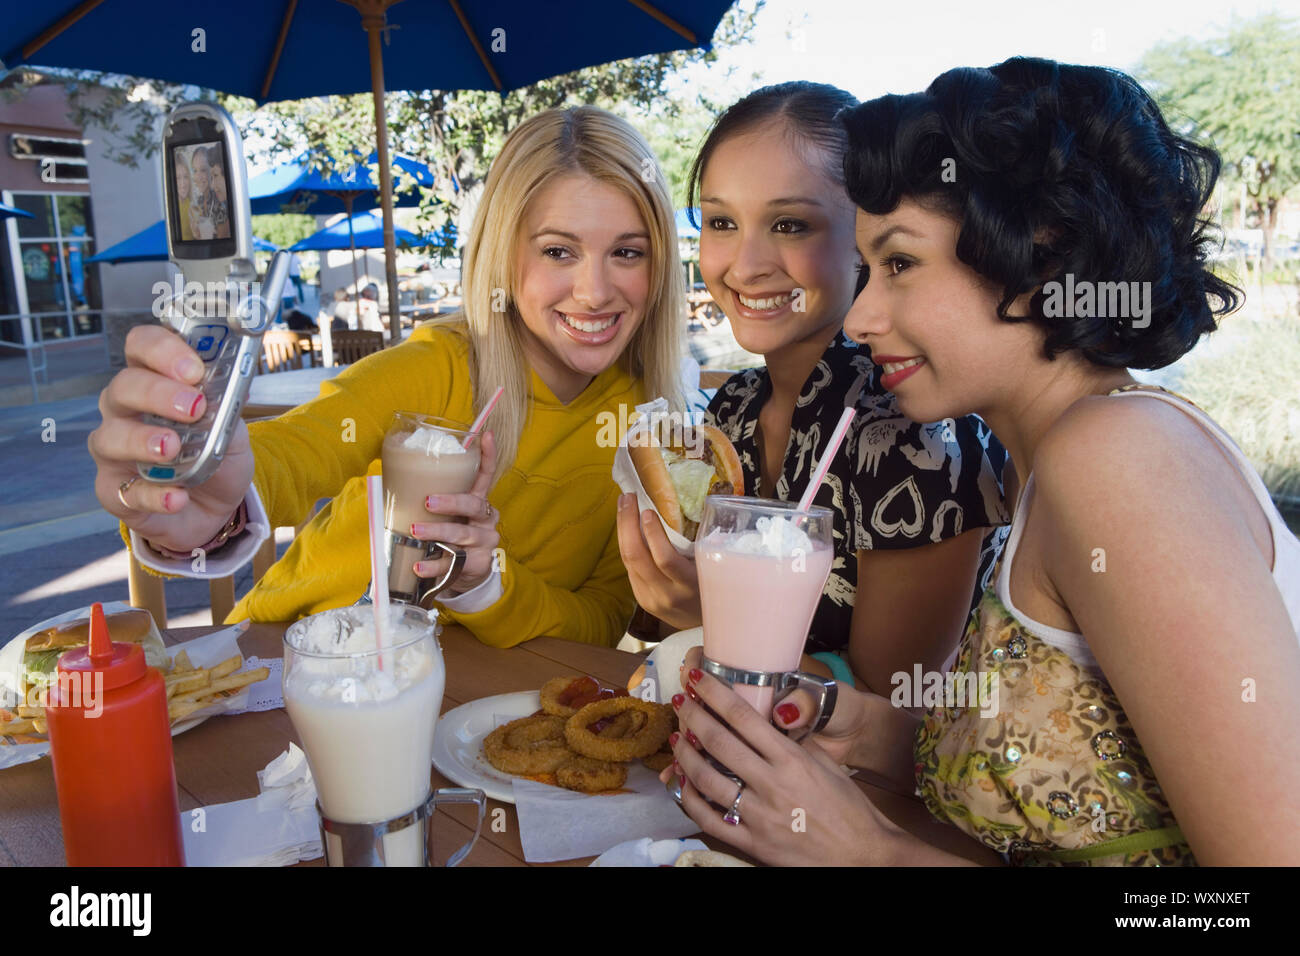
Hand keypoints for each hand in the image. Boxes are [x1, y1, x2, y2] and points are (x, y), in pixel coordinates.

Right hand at [89, 324, 253, 552]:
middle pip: (124, 386)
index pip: (141, 346)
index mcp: (153, 381)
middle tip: (193, 407)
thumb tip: (236, 385)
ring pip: (110, 437)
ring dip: (142, 440)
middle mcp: (125, 410)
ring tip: (172, 447)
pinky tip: (177, 497)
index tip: (194, 368)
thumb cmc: (215, 455)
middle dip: (158, 393)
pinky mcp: (114, 491)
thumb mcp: (232, 428)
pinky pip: (124, 492)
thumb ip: (227, 407)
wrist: (216, 507)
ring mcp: (114, 451)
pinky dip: (153, 495)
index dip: (162, 350)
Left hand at [411, 431, 499, 595]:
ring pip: (462, 534)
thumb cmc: (449, 537)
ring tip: (416, 531)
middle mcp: (485, 518)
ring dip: (437, 532)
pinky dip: (433, 566)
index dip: (488, 455)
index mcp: (477, 500)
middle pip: (474, 504)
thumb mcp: (444, 517)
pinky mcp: (479, 563)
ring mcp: (485, 541)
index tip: (486, 435)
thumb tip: (383, 482)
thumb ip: (427, 500)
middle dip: (451, 502)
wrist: (464, 575)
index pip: (486, 474)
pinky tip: (418, 566)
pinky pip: (454, 563)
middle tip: (428, 501)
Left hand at [615, 493, 701, 629]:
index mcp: (690, 585)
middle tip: (628, 497)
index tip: (649, 511)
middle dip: (628, 523)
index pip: (665, 559)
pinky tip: (627, 527)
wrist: (703, 626)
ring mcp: (650, 598)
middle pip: (638, 557)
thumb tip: (705, 509)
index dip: (654, 534)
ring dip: (622, 530)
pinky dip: (626, 544)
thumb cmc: (713, 589)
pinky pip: (629, 568)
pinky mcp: (640, 599)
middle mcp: (667, 594)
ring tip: (623, 505)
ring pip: (628, 561)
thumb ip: (708, 546)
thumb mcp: (714, 571)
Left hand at [662, 665, 905, 866]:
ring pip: (706, 779)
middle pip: (719, 741)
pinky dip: (690, 799)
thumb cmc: (848, 807)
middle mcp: (773, 784)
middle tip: (679, 701)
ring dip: (684, 755)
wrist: (863, 855)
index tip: (696, 678)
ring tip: (676, 738)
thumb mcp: (826, 763)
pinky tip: (683, 783)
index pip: (744, 717)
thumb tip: (769, 720)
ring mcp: (760, 816)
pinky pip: (709, 819)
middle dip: (693, 716)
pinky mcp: (753, 844)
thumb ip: (793, 741)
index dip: (714, 694)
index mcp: (792, 759)